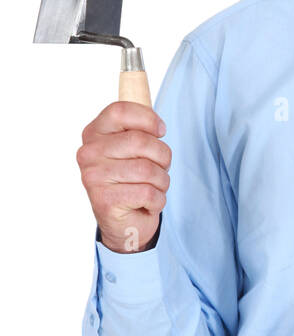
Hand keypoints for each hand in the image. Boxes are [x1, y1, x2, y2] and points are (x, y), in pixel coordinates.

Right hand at [77, 102, 170, 252]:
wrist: (125, 224)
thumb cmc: (133, 181)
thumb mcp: (134, 149)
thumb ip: (140, 129)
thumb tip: (157, 123)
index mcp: (94, 133)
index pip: (120, 111)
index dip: (148, 119)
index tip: (160, 131)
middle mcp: (88, 153)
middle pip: (140, 141)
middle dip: (162, 156)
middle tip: (160, 167)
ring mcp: (94, 177)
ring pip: (148, 169)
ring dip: (162, 181)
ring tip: (153, 187)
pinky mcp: (105, 201)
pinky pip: (148, 193)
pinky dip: (157, 200)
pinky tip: (146, 204)